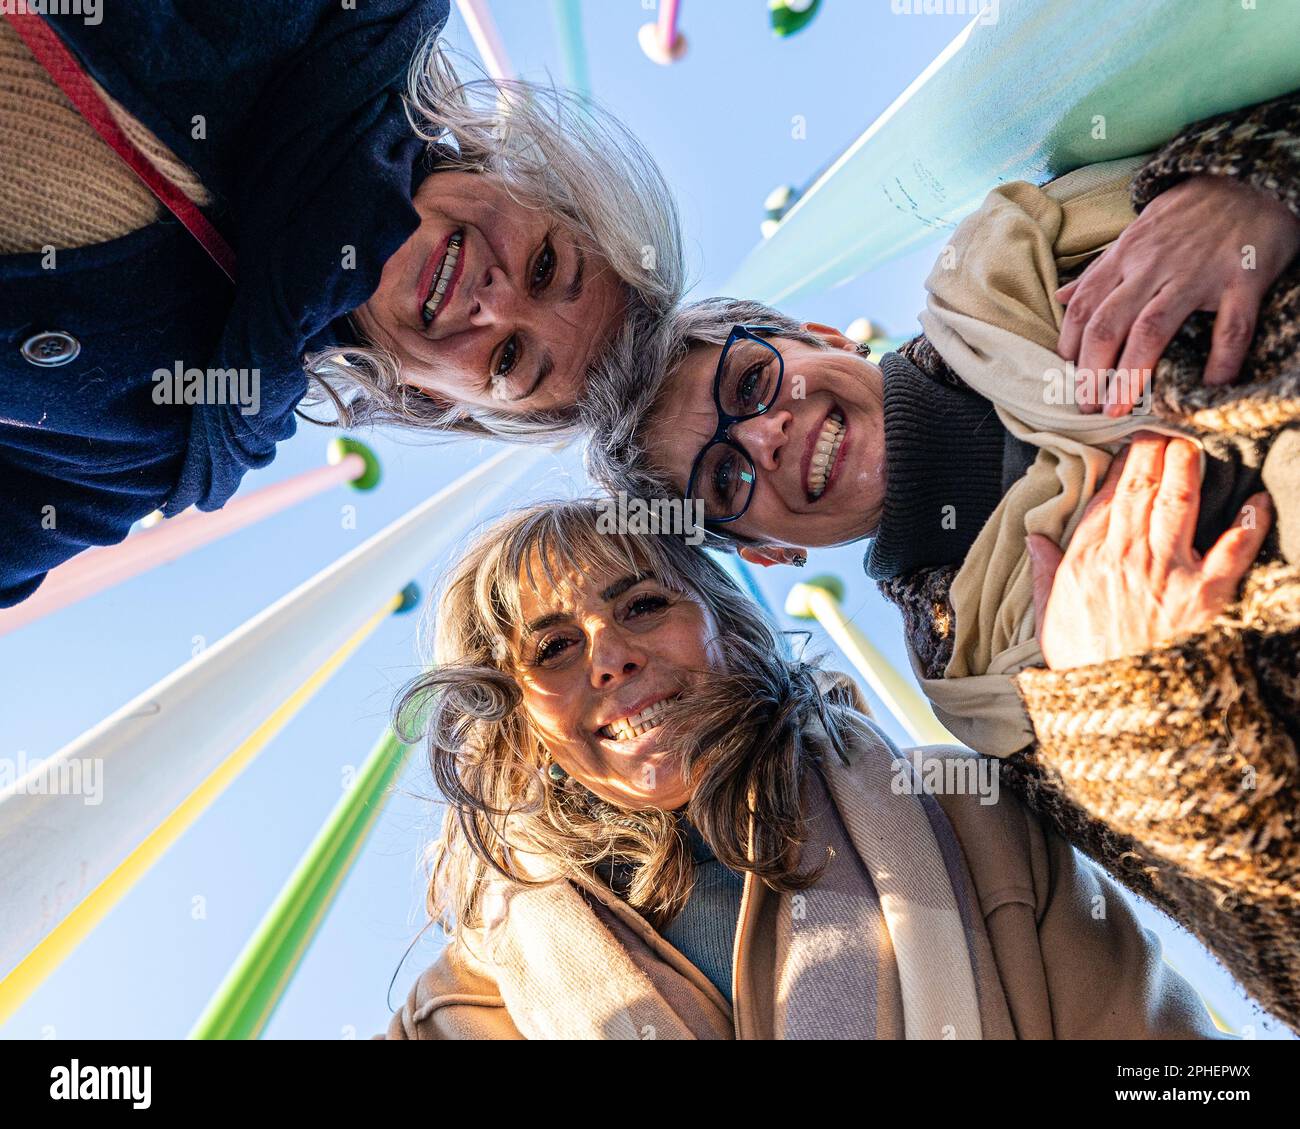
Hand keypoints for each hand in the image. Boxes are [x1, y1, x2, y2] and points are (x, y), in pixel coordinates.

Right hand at [1027, 434, 1271, 668]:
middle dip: (1154, 452)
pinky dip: (1248, 523)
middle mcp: (1125, 557)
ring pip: (1178, 503)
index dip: (1120, 467)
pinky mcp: (1204, 594)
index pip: (1105, 498)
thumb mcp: (1049, 617)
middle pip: (1141, 489)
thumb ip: (1045, 572)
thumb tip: (1035, 538)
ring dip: (1188, 467)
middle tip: (1165, 427)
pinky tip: (1257, 501)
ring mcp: (1166, 573)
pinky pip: (1232, 549)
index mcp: (1086, 560)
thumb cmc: (1084, 664)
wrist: (1121, 706)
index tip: (1130, 445)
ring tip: (1195, 444)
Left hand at [1056, 176, 1299, 415]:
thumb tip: (1059, 298)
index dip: (1070, 345)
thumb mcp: (1136, 232)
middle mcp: (1154, 265)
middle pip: (1109, 323)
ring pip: (1154, 328)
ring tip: (1118, 409)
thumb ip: (1099, 269)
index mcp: (1126, 255)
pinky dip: (1220, 360)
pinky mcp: (1242, 278)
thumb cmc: (1188, 213)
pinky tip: (1209, 388)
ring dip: (1131, 375)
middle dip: (1091, 371)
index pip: (1085, 306)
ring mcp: (1198, 273)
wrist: (1252, 177)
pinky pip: (1231, 326)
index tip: (1066, 375)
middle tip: (1085, 407)